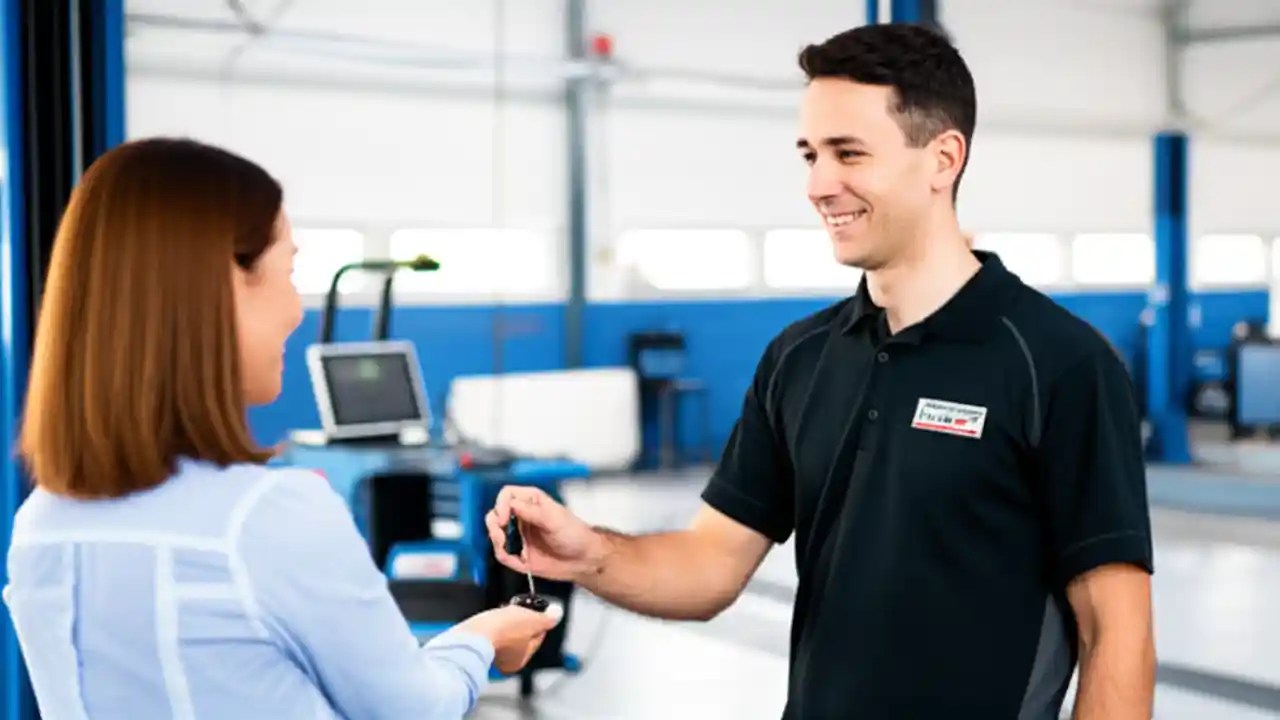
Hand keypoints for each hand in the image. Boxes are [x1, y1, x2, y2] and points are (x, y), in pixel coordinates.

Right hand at [454, 604, 561, 673]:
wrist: (473, 632)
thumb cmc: (501, 631)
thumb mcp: (532, 621)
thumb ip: (547, 619)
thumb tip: (557, 614)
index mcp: (521, 659)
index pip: (537, 638)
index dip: (538, 621)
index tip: (536, 610)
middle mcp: (505, 661)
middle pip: (521, 636)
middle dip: (520, 621)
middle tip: (518, 610)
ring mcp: (490, 653)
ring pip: (505, 634)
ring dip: (506, 622)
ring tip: (504, 613)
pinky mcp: (478, 645)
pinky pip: (491, 633)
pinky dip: (493, 625)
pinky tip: (493, 618)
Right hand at [485, 485, 603, 582]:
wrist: (583, 560)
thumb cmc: (575, 534)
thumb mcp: (555, 519)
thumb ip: (533, 511)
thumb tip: (511, 504)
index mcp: (531, 502)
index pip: (506, 495)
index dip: (501, 505)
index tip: (503, 518)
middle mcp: (521, 517)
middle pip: (495, 514)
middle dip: (493, 524)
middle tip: (500, 535)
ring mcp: (519, 536)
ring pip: (495, 534)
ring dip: (496, 539)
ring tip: (504, 545)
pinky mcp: (519, 554)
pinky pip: (502, 553)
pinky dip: (503, 554)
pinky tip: (516, 558)